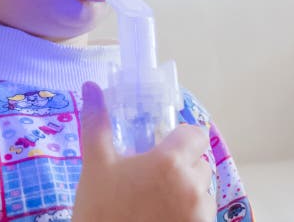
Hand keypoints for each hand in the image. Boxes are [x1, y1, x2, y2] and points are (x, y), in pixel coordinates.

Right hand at [72, 81, 215, 221]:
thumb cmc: (101, 212)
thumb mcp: (95, 166)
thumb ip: (96, 123)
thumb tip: (91, 86)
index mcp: (170, 162)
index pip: (195, 134)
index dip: (179, 138)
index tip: (159, 149)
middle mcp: (193, 187)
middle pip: (199, 163)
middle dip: (181, 168)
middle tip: (150, 181)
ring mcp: (201, 215)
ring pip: (202, 192)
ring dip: (186, 194)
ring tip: (154, 206)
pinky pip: (202, 217)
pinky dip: (188, 217)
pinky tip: (161, 220)